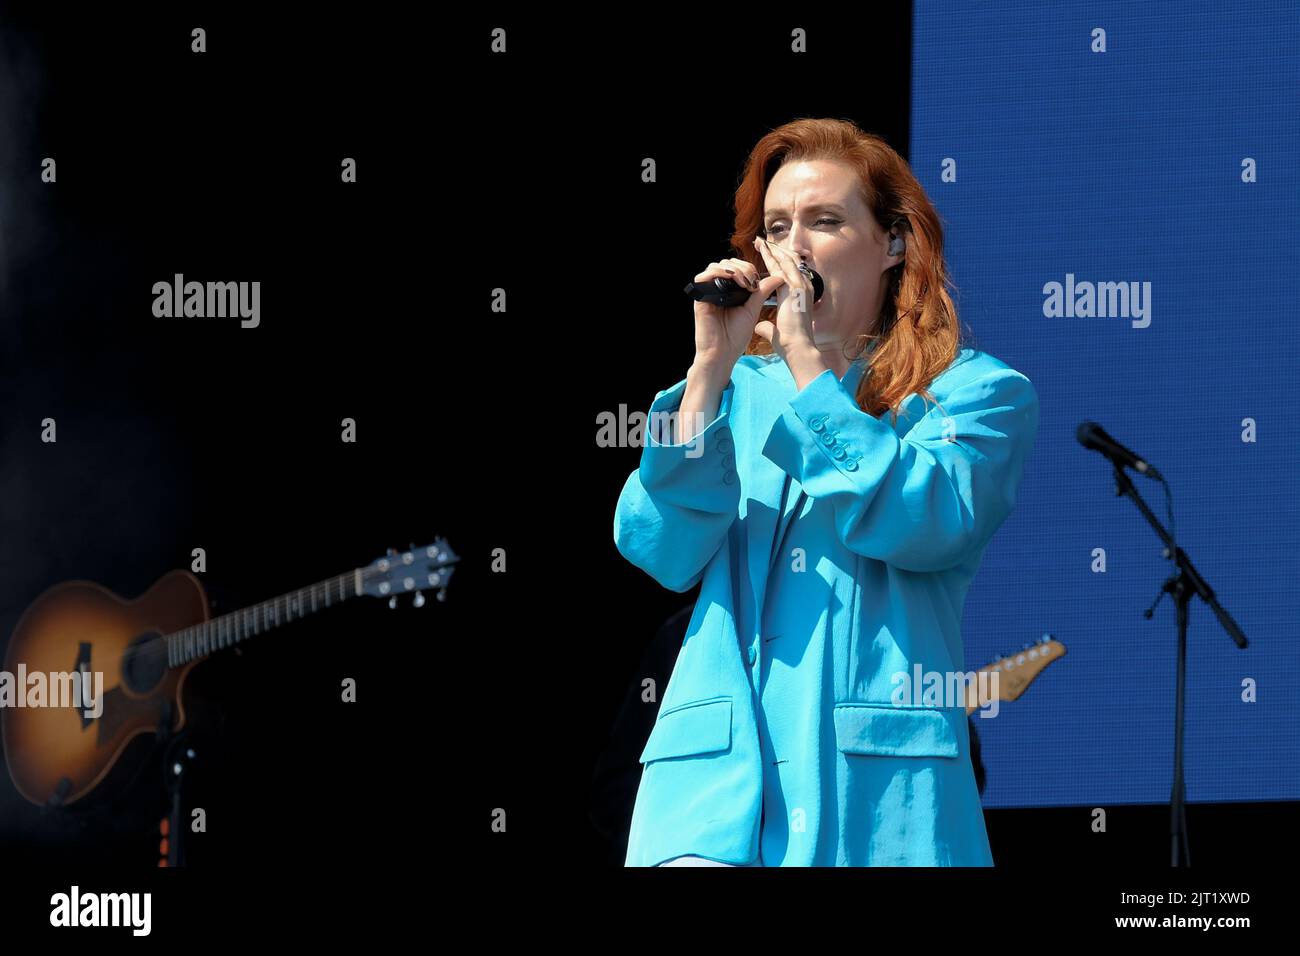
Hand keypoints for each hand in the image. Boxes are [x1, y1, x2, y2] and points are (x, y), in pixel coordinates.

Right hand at [690, 253, 788, 373]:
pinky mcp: (699, 298)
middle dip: (743, 267)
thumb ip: (762, 292)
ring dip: (733, 269)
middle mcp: (717, 290)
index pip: (737, 268)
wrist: (722, 354)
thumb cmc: (735, 336)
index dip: (749, 268)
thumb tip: (779, 276)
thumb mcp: (753, 310)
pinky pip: (703, 277)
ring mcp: (707, 293)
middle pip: (727, 263)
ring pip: (716, 266)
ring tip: (744, 282)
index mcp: (729, 292)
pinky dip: (718, 272)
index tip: (758, 282)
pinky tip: (732, 280)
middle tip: (752, 281)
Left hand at [751, 236, 818, 366]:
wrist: (798, 347)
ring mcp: (801, 286)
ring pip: (787, 260)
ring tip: (761, 241)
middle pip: (789, 262)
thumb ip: (768, 327)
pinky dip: (773, 256)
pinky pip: (783, 265)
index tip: (766, 256)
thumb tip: (758, 327)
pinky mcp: (796, 287)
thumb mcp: (777, 332)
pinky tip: (764, 248)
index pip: (788, 274)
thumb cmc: (790, 344)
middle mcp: (804, 287)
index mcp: (800, 296)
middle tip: (762, 242)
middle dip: (775, 252)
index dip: (777, 263)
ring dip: (773, 250)